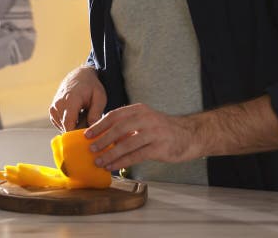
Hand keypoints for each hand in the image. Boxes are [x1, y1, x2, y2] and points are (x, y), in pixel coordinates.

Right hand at [49, 66, 106, 131]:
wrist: (80, 76)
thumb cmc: (91, 87)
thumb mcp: (99, 98)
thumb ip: (96, 114)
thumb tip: (93, 131)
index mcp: (70, 100)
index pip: (69, 125)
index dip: (77, 135)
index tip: (88, 138)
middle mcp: (58, 105)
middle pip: (67, 128)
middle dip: (79, 131)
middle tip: (91, 123)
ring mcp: (53, 108)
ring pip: (64, 128)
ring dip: (75, 127)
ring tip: (84, 116)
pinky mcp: (52, 112)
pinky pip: (61, 125)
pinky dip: (70, 124)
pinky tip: (78, 116)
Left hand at [84, 103, 198, 171]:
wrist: (190, 135)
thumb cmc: (163, 130)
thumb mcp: (145, 121)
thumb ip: (127, 126)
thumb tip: (103, 136)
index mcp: (140, 110)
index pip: (115, 115)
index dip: (99, 125)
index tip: (87, 134)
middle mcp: (146, 118)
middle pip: (119, 128)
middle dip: (102, 140)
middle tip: (91, 149)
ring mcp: (154, 133)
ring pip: (127, 144)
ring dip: (110, 154)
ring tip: (99, 162)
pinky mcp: (160, 147)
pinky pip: (137, 156)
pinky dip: (122, 162)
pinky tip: (113, 166)